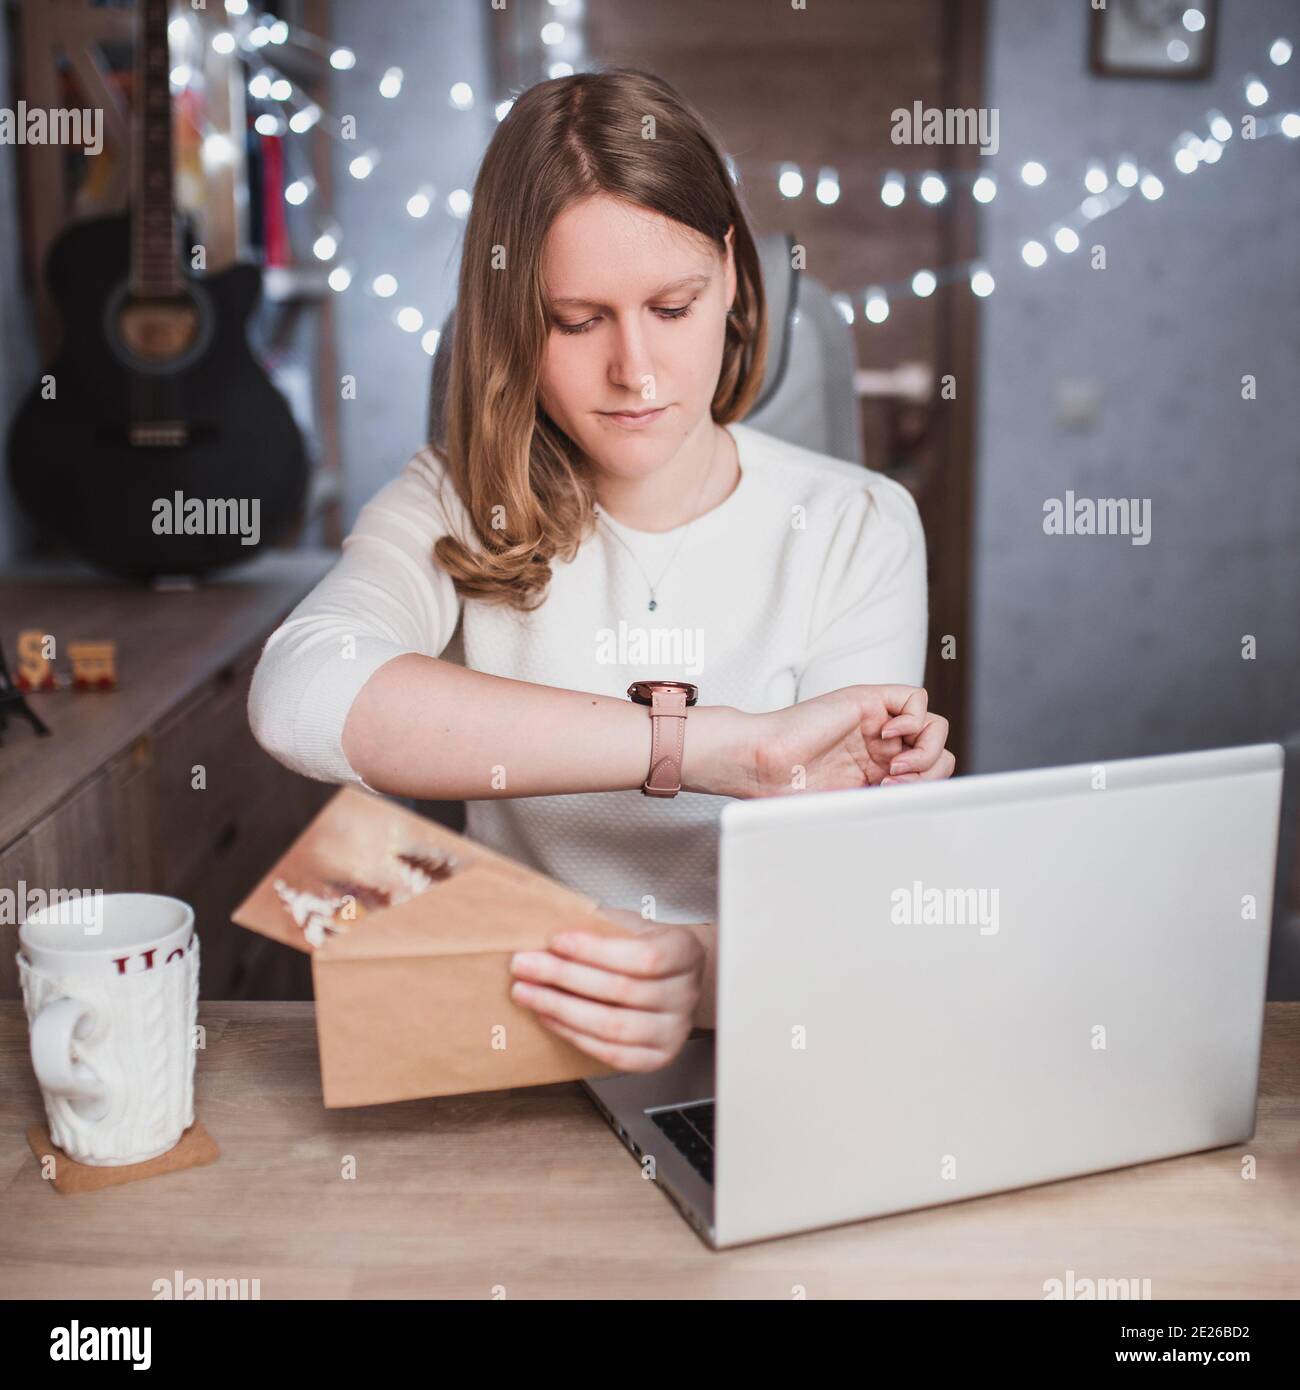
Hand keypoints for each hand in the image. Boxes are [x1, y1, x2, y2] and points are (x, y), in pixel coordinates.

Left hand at [508, 907, 703, 1072]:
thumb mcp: (628, 924)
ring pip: (613, 1026)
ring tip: (526, 993)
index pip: (643, 956)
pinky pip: (611, 1054)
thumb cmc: (642, 945)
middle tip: (524, 965)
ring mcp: (674, 1030)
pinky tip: (548, 1017)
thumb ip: (598, 927)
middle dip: (564, 976)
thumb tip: (542, 928)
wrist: (668, 978)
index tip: (555, 940)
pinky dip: (573, 1034)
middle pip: (621, 990)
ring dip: (561, 1009)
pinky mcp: (656, 1057)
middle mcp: (685, 994)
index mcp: (685, 953)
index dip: (596, 950)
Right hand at [747, 684, 954, 796]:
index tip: (893, 801)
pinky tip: (887, 737)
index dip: (924, 790)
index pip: (930, 775)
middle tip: (894, 785)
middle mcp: (882, 747)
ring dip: (924, 750)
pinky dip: (913, 720)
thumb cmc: (790, 789)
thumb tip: (919, 817)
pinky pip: (915, 699)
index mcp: (878, 773)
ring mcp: (877, 722)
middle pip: (938, 752)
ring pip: (934, 727)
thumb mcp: (849, 807)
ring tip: (895, 766)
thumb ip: (884, 807)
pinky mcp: (869, 699)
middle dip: (927, 774)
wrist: (764, 766)